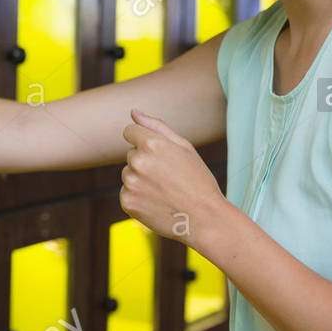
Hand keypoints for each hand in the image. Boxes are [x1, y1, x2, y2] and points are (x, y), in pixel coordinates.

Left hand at [120, 109, 225, 247]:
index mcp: (152, 144)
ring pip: (128, 174)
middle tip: (169, 177)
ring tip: (165, 191)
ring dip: (141, 180)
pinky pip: (126, 193)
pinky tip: (157, 203)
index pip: (130, 132)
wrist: (205, 218)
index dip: (144, 141)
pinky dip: (138, 197)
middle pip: (131, 155)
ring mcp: (130, 183)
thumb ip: (156, 127)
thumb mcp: (184, 147)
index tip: (157, 153)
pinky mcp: (127, 202)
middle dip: (146, 162)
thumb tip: (133, 112)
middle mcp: (137, 162)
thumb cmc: (198, 180)